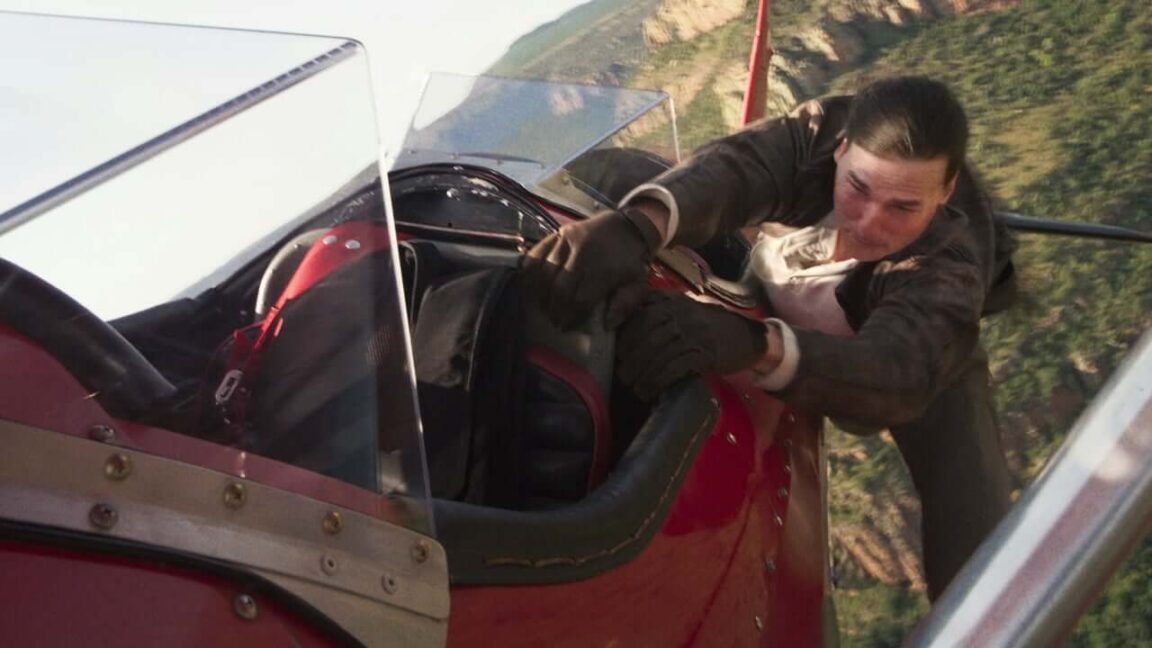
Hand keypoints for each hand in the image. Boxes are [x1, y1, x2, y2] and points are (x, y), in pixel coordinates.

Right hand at [522, 207, 661, 328]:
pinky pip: (536, 252)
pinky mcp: (558, 233)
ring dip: (540, 293)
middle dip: (554, 308)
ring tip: (543, 305)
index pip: (580, 300)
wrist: (628, 226)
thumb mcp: (638, 284)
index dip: (570, 317)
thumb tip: (606, 325)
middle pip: (559, 287)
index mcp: (604, 269)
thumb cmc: (631, 261)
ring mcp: (568, 241)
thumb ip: (625, 305)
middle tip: (553, 320)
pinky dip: (529, 270)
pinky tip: (530, 284)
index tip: (565, 327)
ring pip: (545, 271)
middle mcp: (584, 254)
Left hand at [617, 291, 767, 399]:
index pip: (639, 316)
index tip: (617, 355)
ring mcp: (693, 333)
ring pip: (658, 354)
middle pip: (646, 338)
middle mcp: (681, 314)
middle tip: (623, 376)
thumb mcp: (680, 308)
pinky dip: (659, 381)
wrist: (746, 336)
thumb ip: (652, 307)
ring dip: (643, 375)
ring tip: (636, 388)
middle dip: (631, 361)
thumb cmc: (706, 324)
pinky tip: (651, 391)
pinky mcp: (704, 353)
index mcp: (671, 301)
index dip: (624, 337)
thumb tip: (617, 320)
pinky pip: (674, 367)